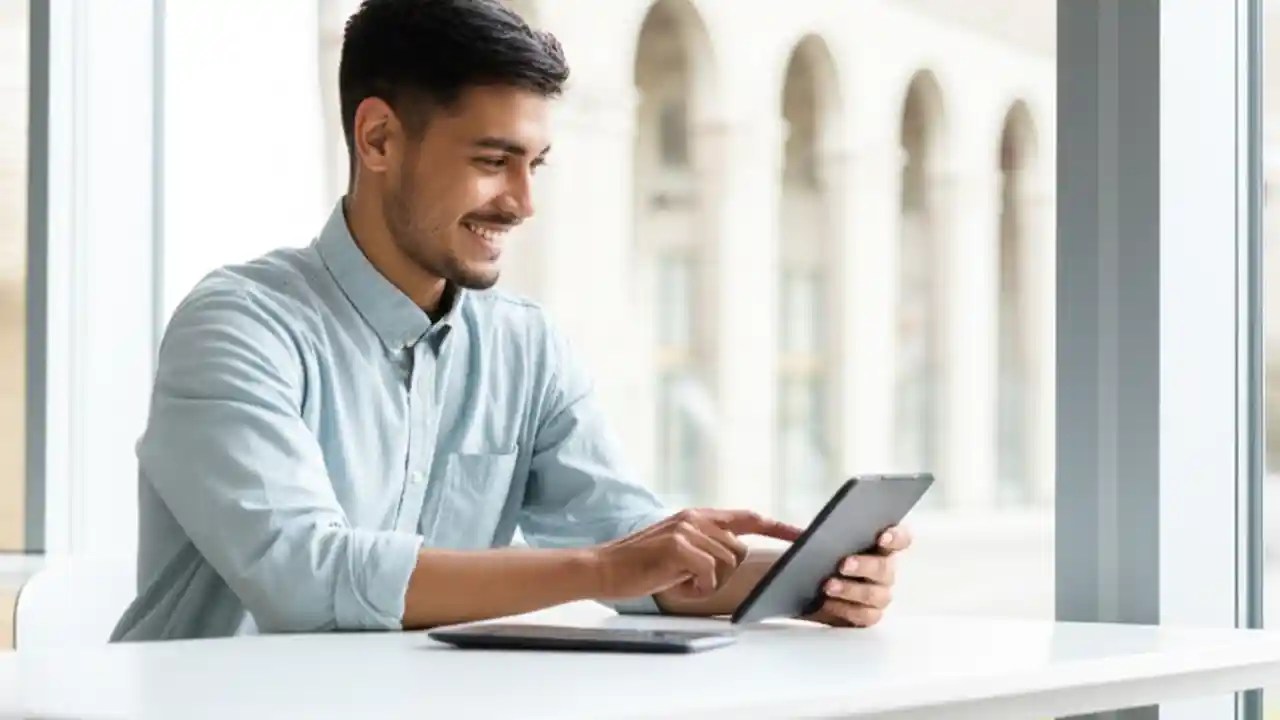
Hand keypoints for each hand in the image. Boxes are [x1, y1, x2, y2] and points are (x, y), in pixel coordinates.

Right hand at [591, 509, 802, 603]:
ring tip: (679, 580)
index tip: (805, 534)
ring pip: (727, 564)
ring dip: (707, 582)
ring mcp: (688, 529)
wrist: (604, 568)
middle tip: (692, 580)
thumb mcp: (679, 549)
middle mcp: (696, 517)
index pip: (750, 517)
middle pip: (739, 551)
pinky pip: (709, 574)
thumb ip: (707, 545)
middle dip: (723, 574)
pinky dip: (696, 588)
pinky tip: (676, 584)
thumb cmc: (642, 566)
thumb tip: (735, 557)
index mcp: (699, 516)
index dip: (780, 526)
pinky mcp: (679, 545)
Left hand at [805, 525, 912, 627]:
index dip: (896, 537)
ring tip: (828, 586)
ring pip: (877, 595)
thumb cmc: (811, 555)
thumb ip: (822, 532)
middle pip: (885, 569)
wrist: (795, 584)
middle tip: (843, 564)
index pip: (900, 538)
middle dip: (865, 566)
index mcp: (879, 545)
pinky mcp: (865, 615)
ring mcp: (877, 594)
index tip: (882, 537)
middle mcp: (883, 570)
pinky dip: (847, 610)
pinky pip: (865, 616)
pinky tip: (828, 603)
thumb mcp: (814, 539)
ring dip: (852, 590)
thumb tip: (813, 534)